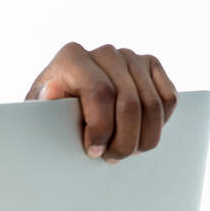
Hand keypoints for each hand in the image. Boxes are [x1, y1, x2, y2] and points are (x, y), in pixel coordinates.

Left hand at [26, 43, 176, 161]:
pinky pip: (168, 99)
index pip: (100, 93)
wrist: (68, 100)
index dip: (101, 128)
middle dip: (124, 140)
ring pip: (153, 105)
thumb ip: (46, 104)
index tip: (94, 151)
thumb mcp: (41, 112)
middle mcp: (104, 52)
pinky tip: (140, 134)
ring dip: (143, 138)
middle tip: (112, 158)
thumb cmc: (52, 110)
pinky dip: (159, 124)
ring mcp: (131, 57)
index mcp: (72, 57)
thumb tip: (52, 89)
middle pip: (130, 103)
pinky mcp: (151, 65)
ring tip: (125, 151)